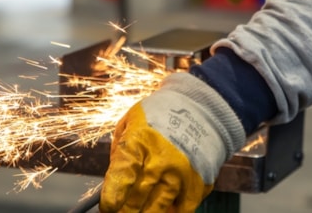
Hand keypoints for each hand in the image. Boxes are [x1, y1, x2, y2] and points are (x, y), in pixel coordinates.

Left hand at [100, 73, 245, 212]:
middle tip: (122, 210)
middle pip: (135, 201)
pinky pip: (181, 211)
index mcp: (140, 143)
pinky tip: (164, 207)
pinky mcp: (198, 185)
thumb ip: (119, 154)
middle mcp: (161, 161)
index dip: (111, 199)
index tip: (108, 206)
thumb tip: (112, 183)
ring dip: (144, 212)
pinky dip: (170, 212)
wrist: (203, 108)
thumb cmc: (162, 115)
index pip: (120, 180)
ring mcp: (181, 175)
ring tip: (140, 208)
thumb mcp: (131, 123)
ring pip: (156, 210)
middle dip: (124, 210)